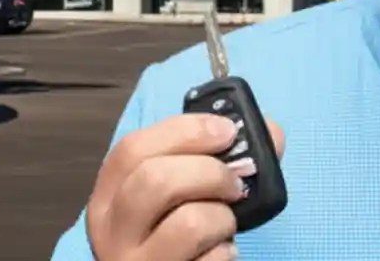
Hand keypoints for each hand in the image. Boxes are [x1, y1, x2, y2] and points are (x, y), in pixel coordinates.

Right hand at [85, 113, 285, 259]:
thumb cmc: (173, 237)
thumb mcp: (176, 197)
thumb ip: (211, 158)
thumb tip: (269, 133)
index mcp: (110, 196)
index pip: (132, 149)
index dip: (183, 131)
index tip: (224, 130)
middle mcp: (113, 231)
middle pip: (156, 179)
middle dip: (209, 172)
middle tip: (234, 184)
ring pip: (188, 223)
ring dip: (222, 218)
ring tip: (223, 225)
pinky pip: (211, 260)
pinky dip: (227, 252)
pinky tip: (218, 253)